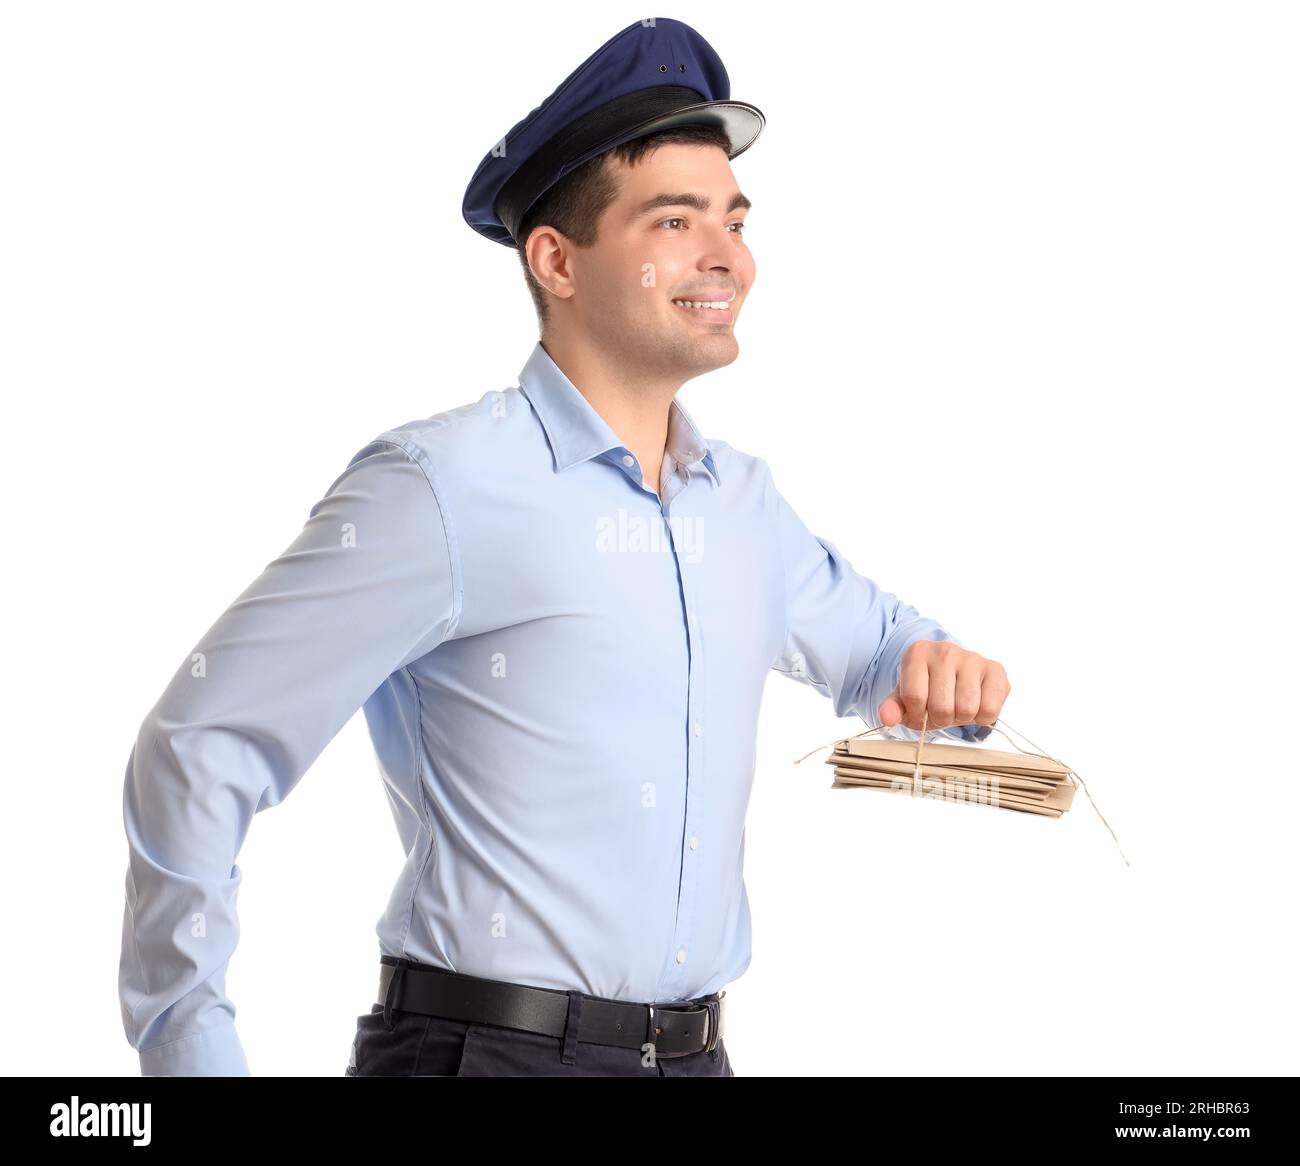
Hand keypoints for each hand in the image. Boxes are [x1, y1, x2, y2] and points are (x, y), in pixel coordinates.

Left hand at [877, 640, 1009, 732]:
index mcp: (917, 653)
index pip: (915, 697)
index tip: (919, 711)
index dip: (916, 715)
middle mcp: (945, 650)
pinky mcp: (995, 669)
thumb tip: (886, 718)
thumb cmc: (927, 688)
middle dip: (940, 718)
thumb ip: (893, 708)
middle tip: (941, 710)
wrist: (953, 674)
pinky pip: (990, 709)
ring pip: (967, 708)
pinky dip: (982, 717)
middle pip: (941, 707)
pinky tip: (976, 704)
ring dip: (962, 718)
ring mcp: (972, 658)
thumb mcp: (904, 697)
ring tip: (957, 706)